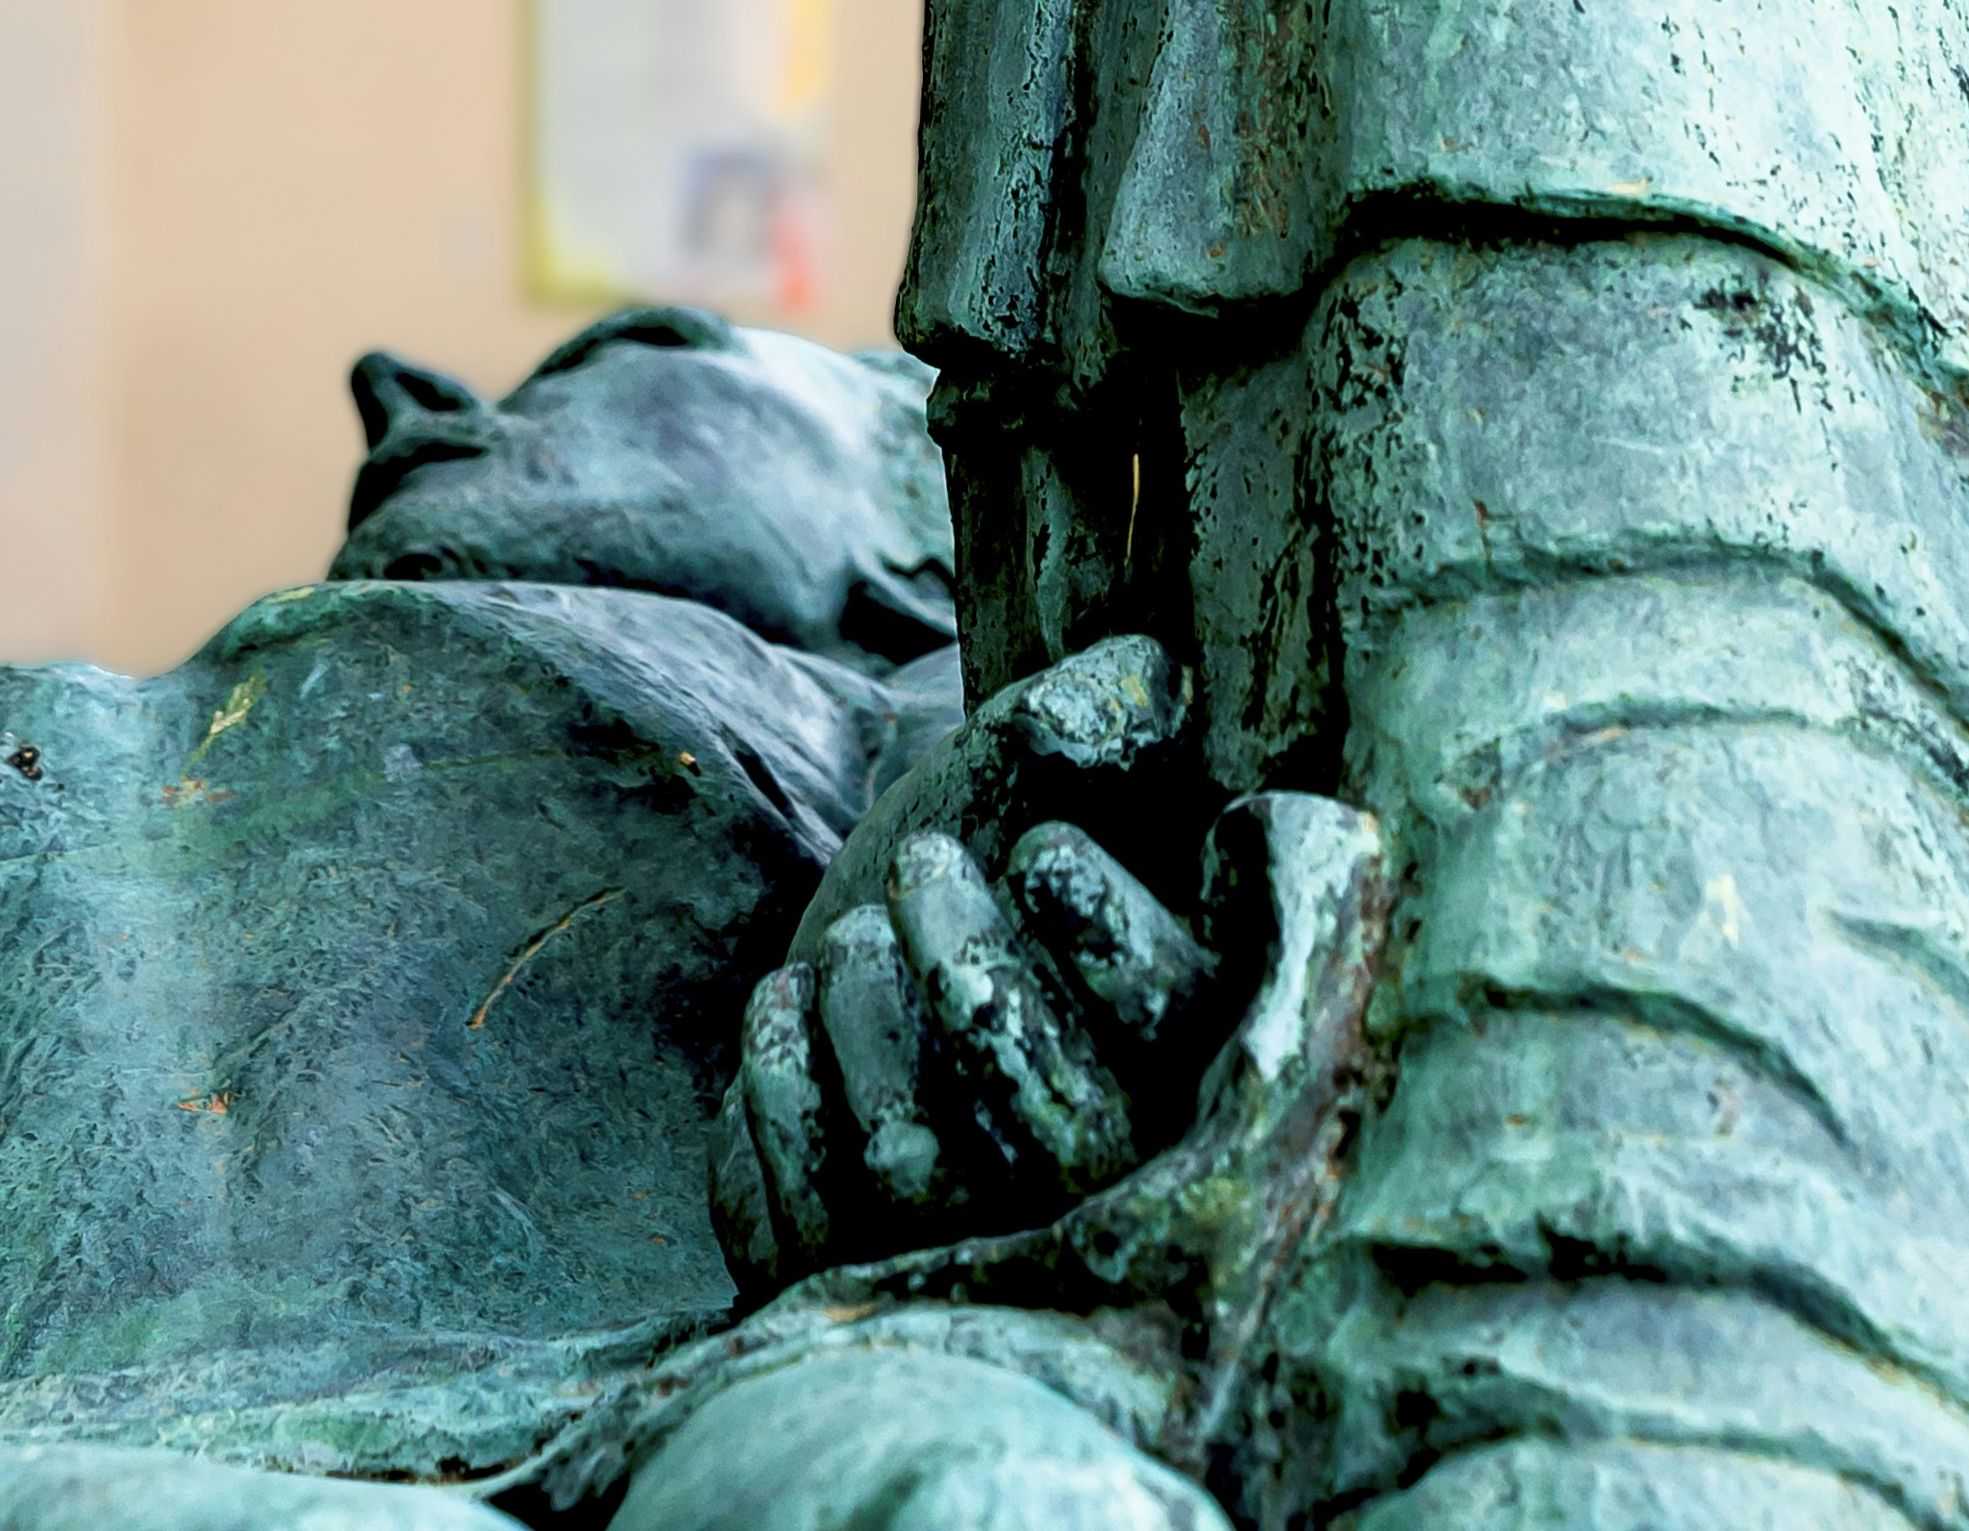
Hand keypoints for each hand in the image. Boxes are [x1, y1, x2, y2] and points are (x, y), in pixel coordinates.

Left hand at [708, 638, 1229, 1294]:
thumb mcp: (1027, 782)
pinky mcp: (852, 1289)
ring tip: (847, 944)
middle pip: (1055, 1126)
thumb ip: (1092, 723)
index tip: (1040, 852)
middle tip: (921, 867)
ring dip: (863, 1020)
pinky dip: (776, 1094)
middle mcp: (1100, 1208)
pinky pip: (805, 1218)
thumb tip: (1144, 679)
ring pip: (917, 1168)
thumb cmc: (972, 863)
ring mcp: (971, 1268)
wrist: (864, 955)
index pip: (1192, 1055)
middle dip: (969, 970)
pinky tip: (780, 1011)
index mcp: (1192, 1084)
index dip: (1114, 949)